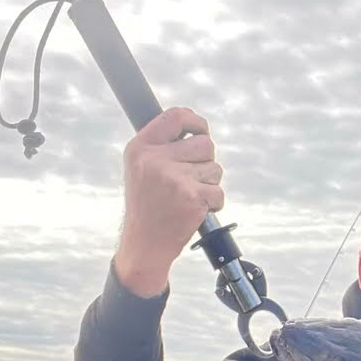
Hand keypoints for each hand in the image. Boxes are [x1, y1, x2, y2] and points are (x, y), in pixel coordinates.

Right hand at [113, 107, 224, 296]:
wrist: (144, 244)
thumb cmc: (148, 204)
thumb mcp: (141, 168)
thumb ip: (164, 146)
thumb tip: (196, 127)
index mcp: (141, 148)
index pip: (176, 116)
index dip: (195, 122)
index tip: (200, 130)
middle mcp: (155, 160)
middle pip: (205, 143)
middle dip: (205, 161)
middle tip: (190, 178)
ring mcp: (174, 179)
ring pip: (215, 168)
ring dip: (208, 183)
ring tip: (187, 196)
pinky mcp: (192, 198)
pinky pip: (219, 191)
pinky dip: (213, 203)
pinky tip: (194, 210)